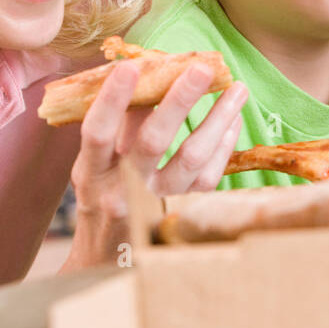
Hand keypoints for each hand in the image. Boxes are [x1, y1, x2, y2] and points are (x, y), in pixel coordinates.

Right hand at [62, 62, 246, 269]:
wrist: (108, 260)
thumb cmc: (101, 198)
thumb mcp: (94, 166)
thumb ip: (116, 128)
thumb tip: (147, 75)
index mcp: (91, 174)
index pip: (98, 133)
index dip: (112, 100)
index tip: (129, 67)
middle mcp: (122, 191)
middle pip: (153, 142)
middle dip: (180, 101)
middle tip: (202, 69)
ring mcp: (154, 204)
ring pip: (192, 159)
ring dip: (217, 119)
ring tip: (237, 89)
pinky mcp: (181, 212)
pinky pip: (209, 176)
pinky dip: (224, 145)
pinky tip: (231, 121)